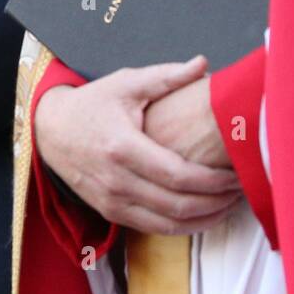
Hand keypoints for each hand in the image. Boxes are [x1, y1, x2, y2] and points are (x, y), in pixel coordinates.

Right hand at [34, 55, 241, 235]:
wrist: (52, 131)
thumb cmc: (94, 103)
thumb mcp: (126, 83)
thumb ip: (166, 77)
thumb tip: (203, 64)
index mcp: (123, 147)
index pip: (177, 175)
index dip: (212, 181)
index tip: (236, 174)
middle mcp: (116, 180)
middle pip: (177, 205)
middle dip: (215, 202)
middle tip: (241, 190)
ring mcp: (112, 201)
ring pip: (168, 225)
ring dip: (204, 220)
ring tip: (229, 206)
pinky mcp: (111, 212)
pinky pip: (153, 229)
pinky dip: (183, 227)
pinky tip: (203, 215)